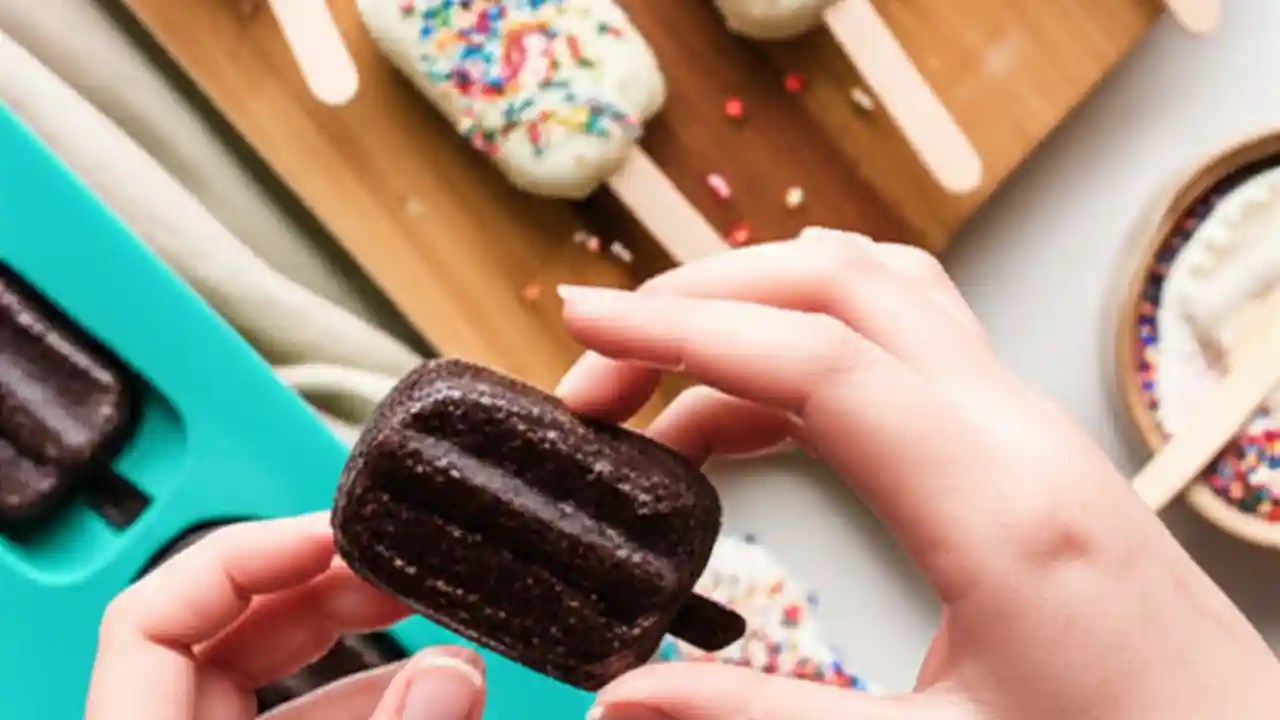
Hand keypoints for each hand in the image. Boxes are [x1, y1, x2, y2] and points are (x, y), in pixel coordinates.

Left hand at [86, 514, 485, 719]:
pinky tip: (433, 692)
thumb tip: (451, 675)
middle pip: (229, 634)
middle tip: (405, 567)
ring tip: (449, 642)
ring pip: (282, 682)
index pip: (149, 621)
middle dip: (328, 589)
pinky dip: (373, 701)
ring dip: (370, 648)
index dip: (243, 557)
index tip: (334, 535)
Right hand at [555, 229, 1279, 719]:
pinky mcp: (1014, 441)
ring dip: (752, 310)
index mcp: (998, 503)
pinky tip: (741, 421)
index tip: (583, 325)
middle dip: (699, 304)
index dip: (682, 332)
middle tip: (599, 371)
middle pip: (838, 285)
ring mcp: (1021, 423)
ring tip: (656, 381)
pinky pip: (894, 344)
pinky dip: (795, 353)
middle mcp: (1014, 431)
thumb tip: (621, 703)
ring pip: (870, 293)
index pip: (814, 359)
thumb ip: (758, 717)